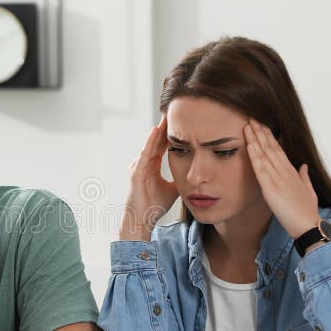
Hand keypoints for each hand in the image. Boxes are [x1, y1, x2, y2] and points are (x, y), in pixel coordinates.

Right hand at [120, 117, 179, 240]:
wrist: (141, 220)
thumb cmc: (154, 206)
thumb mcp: (173, 189)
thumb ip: (180, 178)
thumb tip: (195, 172)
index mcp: (151, 166)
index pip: (162, 145)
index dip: (171, 133)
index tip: (181, 121)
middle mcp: (143, 162)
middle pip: (156, 140)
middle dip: (165, 126)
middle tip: (174, 110)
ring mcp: (138, 166)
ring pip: (150, 143)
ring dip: (158, 130)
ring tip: (167, 116)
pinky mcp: (136, 172)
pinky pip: (144, 153)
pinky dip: (150, 141)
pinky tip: (156, 131)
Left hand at [243, 119, 318, 238]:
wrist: (308, 226)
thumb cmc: (307, 211)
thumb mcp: (308, 191)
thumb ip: (304, 177)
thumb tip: (303, 165)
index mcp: (292, 172)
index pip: (279, 149)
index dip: (269, 136)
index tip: (262, 125)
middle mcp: (285, 171)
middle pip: (270, 147)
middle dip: (261, 131)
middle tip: (251, 117)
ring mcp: (278, 178)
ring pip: (264, 154)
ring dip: (255, 138)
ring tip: (247, 125)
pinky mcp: (270, 188)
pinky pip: (260, 168)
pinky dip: (254, 155)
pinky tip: (249, 144)